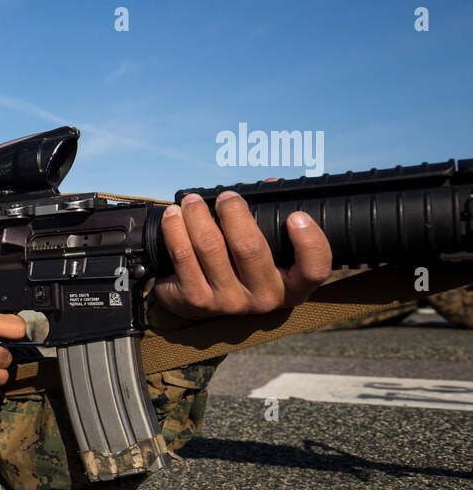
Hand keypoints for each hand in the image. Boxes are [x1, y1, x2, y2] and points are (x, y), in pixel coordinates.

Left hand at [153, 190, 332, 319]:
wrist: (203, 304)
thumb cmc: (243, 267)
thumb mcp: (269, 252)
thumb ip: (273, 220)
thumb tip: (269, 184)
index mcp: (293, 286)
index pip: (314, 269)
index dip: (309, 242)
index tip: (295, 216)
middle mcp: (263, 298)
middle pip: (249, 248)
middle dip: (233, 212)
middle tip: (226, 197)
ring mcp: (228, 302)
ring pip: (209, 246)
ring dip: (197, 215)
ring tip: (193, 201)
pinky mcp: (194, 300)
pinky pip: (182, 255)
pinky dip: (175, 229)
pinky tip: (174, 216)